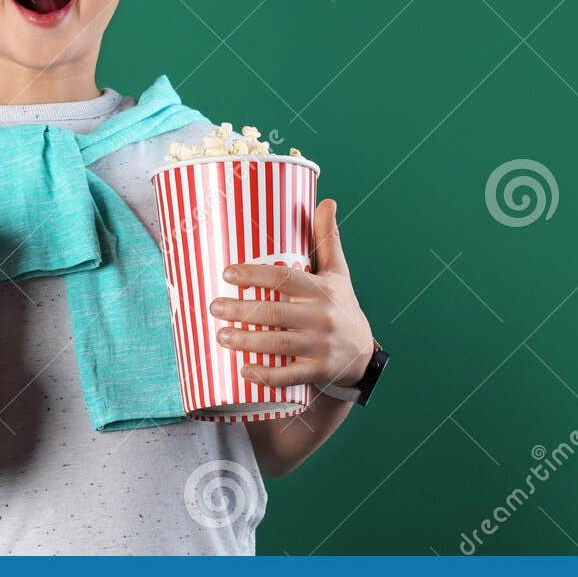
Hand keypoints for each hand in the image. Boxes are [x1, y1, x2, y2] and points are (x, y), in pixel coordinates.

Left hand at [209, 198, 372, 391]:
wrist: (363, 353)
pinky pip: (288, 377)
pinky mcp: (317, 371)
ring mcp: (319, 347)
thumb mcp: (338, 273)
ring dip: (246, 342)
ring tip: (220, 335)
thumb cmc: (342, 305)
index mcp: (321, 290)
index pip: (284, 278)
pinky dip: (265, 376)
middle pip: (275, 313)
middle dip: (240, 310)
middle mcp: (320, 318)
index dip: (254, 274)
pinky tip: (243, 370)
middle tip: (213, 306)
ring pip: (277, 345)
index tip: (227, 272)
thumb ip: (327, 238)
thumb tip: (326, 200)